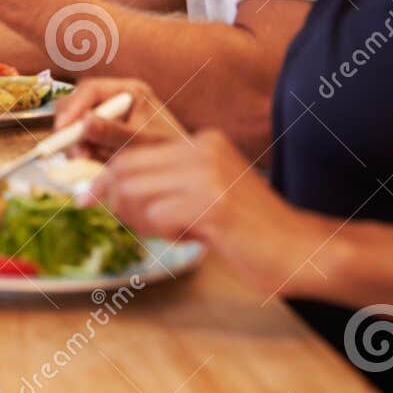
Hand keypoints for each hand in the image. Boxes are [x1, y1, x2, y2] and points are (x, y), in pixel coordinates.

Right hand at [54, 76, 185, 159]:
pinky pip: (82, 141)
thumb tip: (84, 122)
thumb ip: (114, 132)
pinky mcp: (103, 134)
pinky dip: (85, 153)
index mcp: (129, 91)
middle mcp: (115, 99)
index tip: (62, 129)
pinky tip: (98, 163)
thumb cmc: (169, 152)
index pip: (91, 90)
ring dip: (78, 145)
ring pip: (75, 124)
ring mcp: (108, 116)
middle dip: (72, 129)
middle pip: (77, 104)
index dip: (73, 107)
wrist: (183, 171)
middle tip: (75, 152)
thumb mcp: (141, 142)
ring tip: (90, 162)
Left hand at [89, 130, 310, 295]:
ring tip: (170, 230)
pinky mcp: (212, 206)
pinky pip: (156, 217)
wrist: (306, 251)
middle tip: (130, 222)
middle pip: (126, 168)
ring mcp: (208, 176)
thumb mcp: (205, 193)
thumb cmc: (250, 228)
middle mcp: (203, 150)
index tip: (85, 195)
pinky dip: (161, 233)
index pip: (134, 148)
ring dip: (139, 220)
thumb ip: (163, 185)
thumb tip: (102, 189)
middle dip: (114, 199)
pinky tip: (190, 236)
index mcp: (202, 142)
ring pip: (135, 193)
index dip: (104, 172)